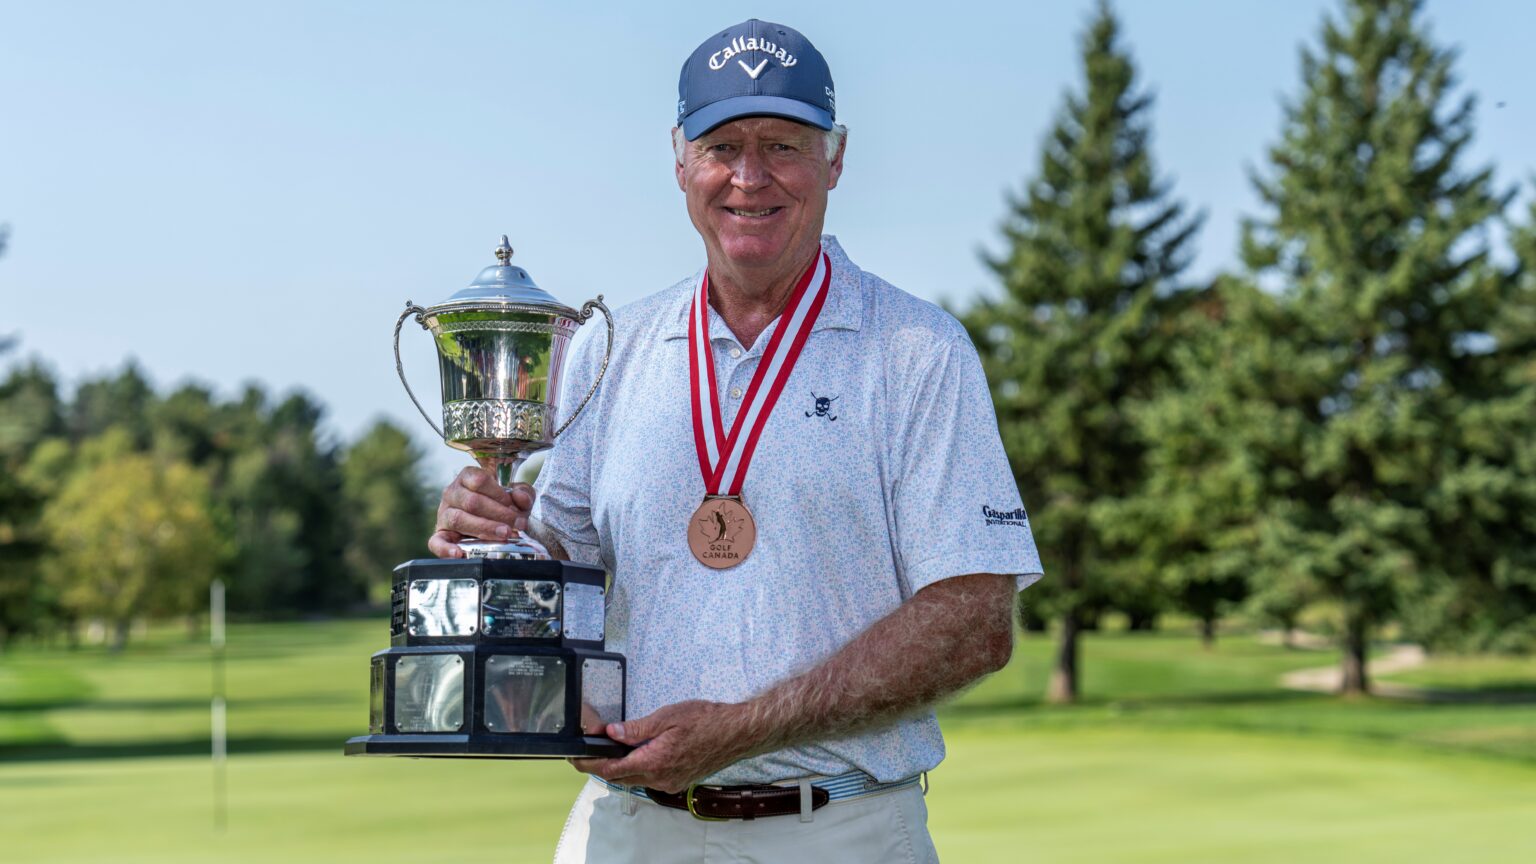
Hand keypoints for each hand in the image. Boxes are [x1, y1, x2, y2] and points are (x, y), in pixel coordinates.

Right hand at [428, 467, 534, 557]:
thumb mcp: (516, 496)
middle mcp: (452, 493)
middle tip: (518, 525)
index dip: (499, 494)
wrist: (492, 520)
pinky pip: (436, 541)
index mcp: (467, 478)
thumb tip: (519, 497)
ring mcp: (444, 514)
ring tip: (505, 535)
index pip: (479, 481)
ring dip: (484, 528)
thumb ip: (523, 493)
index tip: (515, 506)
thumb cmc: (503, 505)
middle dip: (499, 514)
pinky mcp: (440, 534)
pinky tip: (460, 554)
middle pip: (472, 502)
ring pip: (459, 519)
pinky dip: (446, 549)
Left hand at [570, 700, 756, 793]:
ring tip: (607, 751)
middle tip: (585, 753)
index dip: (589, 764)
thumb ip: (637, 728)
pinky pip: (649, 779)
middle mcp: (660, 778)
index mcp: (654, 761)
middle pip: (619, 777)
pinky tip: (635, 755)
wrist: (737, 733)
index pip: (611, 768)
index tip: (575, 758)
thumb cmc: (706, 720)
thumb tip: (612, 733)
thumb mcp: (668, 716)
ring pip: (634, 779)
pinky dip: (636, 769)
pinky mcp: (677, 782)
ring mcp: (669, 783)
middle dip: (599, 766)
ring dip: (618, 768)